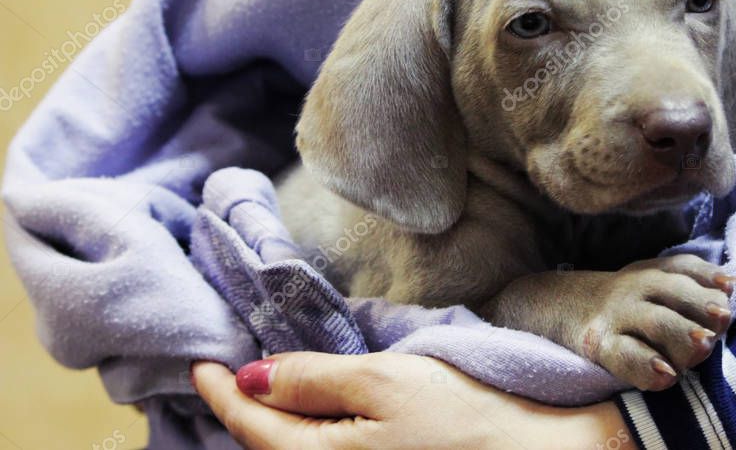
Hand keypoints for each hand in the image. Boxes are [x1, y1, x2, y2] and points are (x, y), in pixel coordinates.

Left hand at [192, 351, 631, 449]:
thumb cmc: (465, 417)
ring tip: (258, 397)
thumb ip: (314, 382)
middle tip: (220, 376)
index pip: (251, 428)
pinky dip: (302, 444)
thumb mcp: (386, 383)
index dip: (221, 392)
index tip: (200, 364)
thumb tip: (252, 377)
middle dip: (240, 415)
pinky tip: (307, 424)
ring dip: (269, 432)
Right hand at [576, 255, 733, 389]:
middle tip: (721, 321)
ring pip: (657, 322)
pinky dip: (647, 365)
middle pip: (674, 290)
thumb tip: (730, 286)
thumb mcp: (652, 286)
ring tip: (702, 345)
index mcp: (653, 272)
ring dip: (683, 334)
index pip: (685, 266)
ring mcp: (618, 315)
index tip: (729, 289)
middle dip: (702, 305)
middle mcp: (636, 287)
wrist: (559, 306)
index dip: (710, 278)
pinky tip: (666, 374)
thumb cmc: (625, 305)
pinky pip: (625, 355)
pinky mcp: (600, 344)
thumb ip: (690, 287)